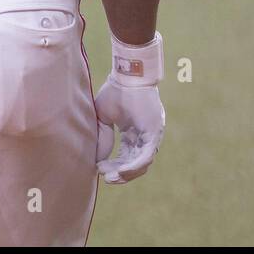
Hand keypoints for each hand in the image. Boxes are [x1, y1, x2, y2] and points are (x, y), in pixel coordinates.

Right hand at [94, 33, 165, 184]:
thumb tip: (98, 160)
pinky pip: (147, 154)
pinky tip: (121, 170)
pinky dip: (135, 165)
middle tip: (106, 177)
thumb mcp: (102, 118)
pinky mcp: (155, 131)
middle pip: (135, 163)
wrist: (127, 75)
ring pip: (143, 163)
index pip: (127, 157)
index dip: (114, 165)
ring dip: (127, 173)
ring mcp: (151, 134)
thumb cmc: (115, 91)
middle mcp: (144, 135)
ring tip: (112, 177)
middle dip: (120, 173)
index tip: (99, 169)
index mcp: (133, 132)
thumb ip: (102, 138)